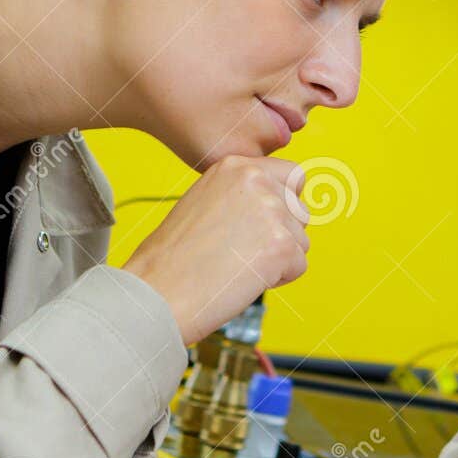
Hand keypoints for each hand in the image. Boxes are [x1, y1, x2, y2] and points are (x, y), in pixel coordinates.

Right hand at [123, 155, 309, 345]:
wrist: (157, 291)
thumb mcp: (205, 202)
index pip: (293, 176)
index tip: (258, 226)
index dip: (282, 205)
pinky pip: (298, 266)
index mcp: (236, 166)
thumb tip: (282, 202)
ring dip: (277, 259)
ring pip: (300, 241)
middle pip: (300, 210)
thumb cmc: (173, 257)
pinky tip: (242, 279)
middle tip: (240, 252)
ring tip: (235, 265)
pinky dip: (277, 280)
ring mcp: (271, 211)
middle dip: (281, 234)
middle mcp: (257, 179)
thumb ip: (243, 196)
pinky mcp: (281, 244)